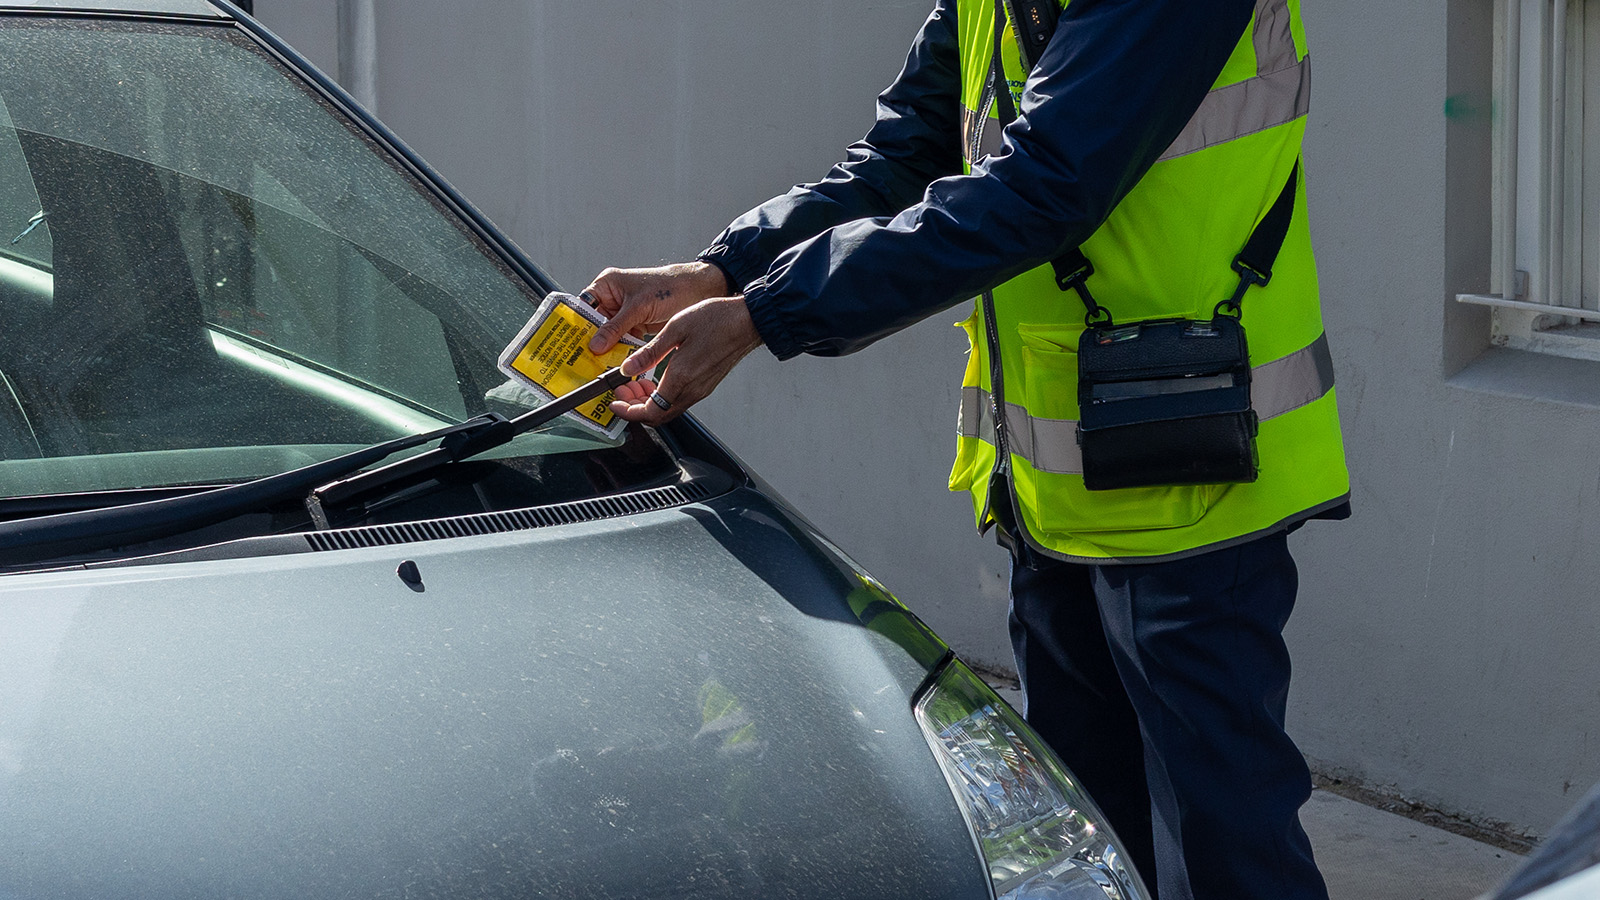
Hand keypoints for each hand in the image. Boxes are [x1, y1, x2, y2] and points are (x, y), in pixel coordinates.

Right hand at [581, 261, 731, 353]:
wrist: (698, 291)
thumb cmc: (670, 287)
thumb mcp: (639, 307)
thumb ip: (616, 327)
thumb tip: (595, 345)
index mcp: (607, 285)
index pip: (584, 306)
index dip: (578, 326)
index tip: (572, 344)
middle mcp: (613, 298)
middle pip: (595, 324)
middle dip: (594, 342)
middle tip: (587, 360)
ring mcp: (624, 313)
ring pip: (609, 335)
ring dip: (608, 349)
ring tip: (602, 365)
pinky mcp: (636, 324)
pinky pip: (623, 340)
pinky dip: (623, 350)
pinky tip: (620, 362)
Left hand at [609, 296, 762, 424]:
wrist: (747, 321)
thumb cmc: (716, 319)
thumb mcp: (674, 329)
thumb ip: (649, 352)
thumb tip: (627, 368)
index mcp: (681, 378)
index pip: (649, 412)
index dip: (628, 412)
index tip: (615, 403)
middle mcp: (692, 390)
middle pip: (657, 416)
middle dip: (635, 408)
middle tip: (622, 390)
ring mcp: (701, 389)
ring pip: (668, 409)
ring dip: (648, 401)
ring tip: (637, 381)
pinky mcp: (706, 385)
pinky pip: (679, 400)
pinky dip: (662, 395)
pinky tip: (656, 378)